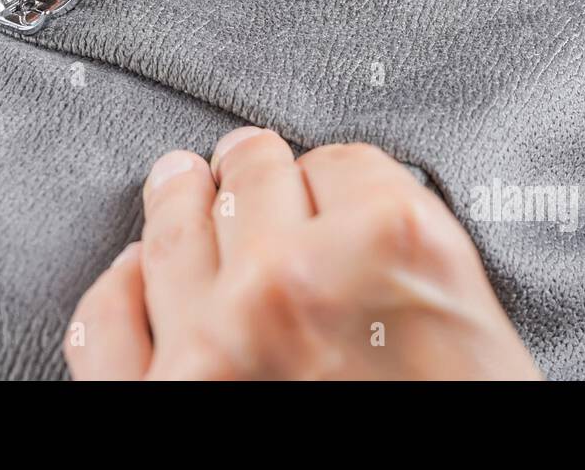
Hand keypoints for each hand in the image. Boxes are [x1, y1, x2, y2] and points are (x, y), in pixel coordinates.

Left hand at [63, 128, 541, 379]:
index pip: (343, 161)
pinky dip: (117, 287)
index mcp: (390, 248)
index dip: (337, 175)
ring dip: (179, 194)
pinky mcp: (152, 406)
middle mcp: (291, 279)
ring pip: (175, 222)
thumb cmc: (457, 425)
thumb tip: (352, 212)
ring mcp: (210, 341)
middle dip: (257, 167)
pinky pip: (109, 318)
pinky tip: (132, 271)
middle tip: (250, 159)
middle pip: (256, 173)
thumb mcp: (476, 332)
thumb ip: (410, 256)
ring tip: (178, 181)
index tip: (330, 185)